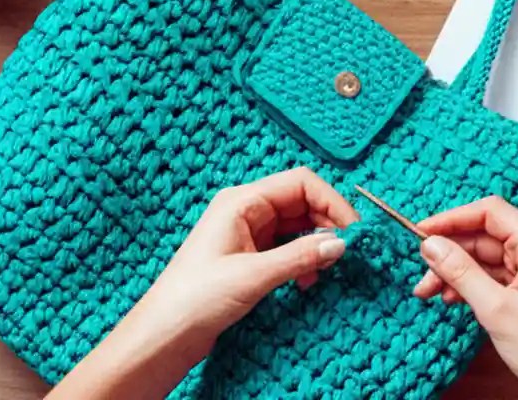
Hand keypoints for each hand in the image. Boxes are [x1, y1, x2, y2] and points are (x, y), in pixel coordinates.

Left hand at [47, 167, 358, 399]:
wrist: (164, 334)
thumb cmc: (195, 298)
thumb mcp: (254, 276)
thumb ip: (300, 256)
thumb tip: (340, 243)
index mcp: (241, 201)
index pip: (299, 183)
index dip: (331, 201)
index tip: (352, 230)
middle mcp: (245, 211)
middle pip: (301, 202)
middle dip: (327, 223)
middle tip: (346, 252)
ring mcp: (246, 233)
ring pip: (296, 226)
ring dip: (316, 244)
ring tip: (325, 270)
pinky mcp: (248, 257)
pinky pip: (286, 247)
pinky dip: (303, 259)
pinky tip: (306, 281)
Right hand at [413, 197, 517, 399]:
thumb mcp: (496, 309)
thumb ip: (461, 272)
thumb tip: (432, 245)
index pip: (490, 213)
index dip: (453, 218)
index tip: (423, 230)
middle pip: (485, 236)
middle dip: (450, 252)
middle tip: (423, 270)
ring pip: (485, 258)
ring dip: (456, 271)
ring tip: (430, 290)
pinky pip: (492, 277)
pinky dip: (469, 285)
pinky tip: (451, 298)